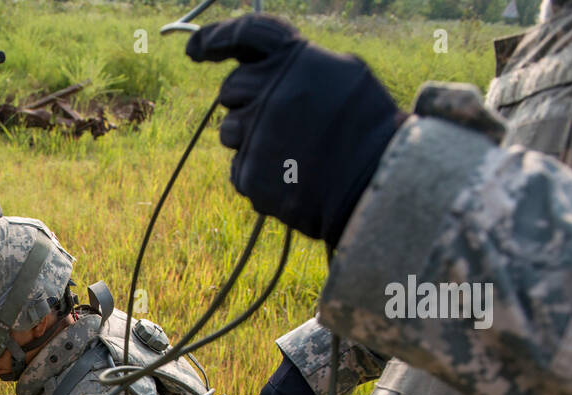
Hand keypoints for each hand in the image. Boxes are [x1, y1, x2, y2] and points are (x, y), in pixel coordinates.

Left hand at [185, 14, 402, 247]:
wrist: (375, 183)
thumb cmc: (366, 127)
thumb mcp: (345, 73)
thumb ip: (298, 64)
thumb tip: (259, 62)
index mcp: (295, 58)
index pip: (246, 34)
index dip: (216, 37)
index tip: (195, 50)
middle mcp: (270, 90)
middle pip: (231, 89)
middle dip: (245, 101)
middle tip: (278, 119)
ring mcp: (257, 133)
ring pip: (228, 130)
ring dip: (249, 138)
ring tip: (290, 150)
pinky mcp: (250, 173)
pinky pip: (238, 168)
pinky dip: (257, 172)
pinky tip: (289, 176)